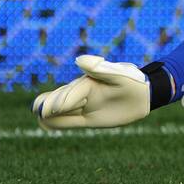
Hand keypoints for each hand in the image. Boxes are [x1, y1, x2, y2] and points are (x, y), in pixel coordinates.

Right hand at [32, 54, 150, 129]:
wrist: (144, 95)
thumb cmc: (132, 82)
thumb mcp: (119, 75)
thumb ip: (100, 69)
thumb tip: (79, 60)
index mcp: (88, 82)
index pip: (71, 93)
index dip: (62, 101)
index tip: (51, 109)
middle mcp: (81, 93)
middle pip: (61, 100)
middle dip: (50, 106)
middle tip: (41, 112)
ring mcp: (83, 106)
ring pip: (60, 111)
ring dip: (49, 113)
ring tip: (39, 115)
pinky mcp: (87, 119)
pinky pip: (68, 122)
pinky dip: (55, 122)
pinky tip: (44, 123)